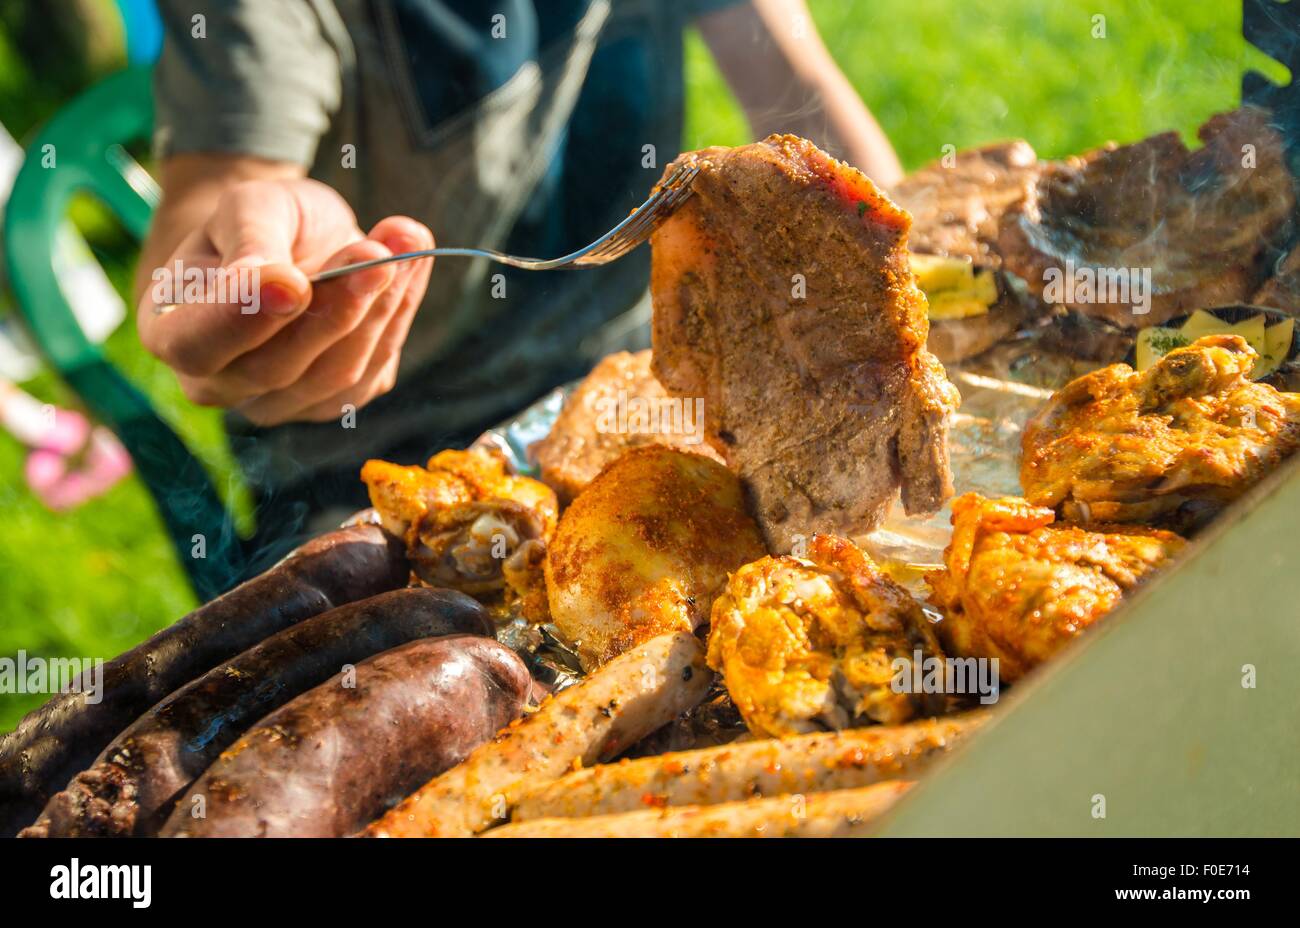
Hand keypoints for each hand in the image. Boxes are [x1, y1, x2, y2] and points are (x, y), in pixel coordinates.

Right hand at [137, 177, 433, 425]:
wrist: (291, 240)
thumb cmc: (257, 222)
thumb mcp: (247, 206)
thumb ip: (254, 242)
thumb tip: (282, 283)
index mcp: (172, 332)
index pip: (200, 344)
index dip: (246, 319)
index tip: (292, 281)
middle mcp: (217, 384)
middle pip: (280, 365)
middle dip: (337, 304)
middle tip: (377, 253)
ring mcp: (277, 404)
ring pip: (336, 371)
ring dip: (380, 306)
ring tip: (405, 242)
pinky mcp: (331, 403)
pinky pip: (372, 370)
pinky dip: (398, 315)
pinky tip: (411, 266)